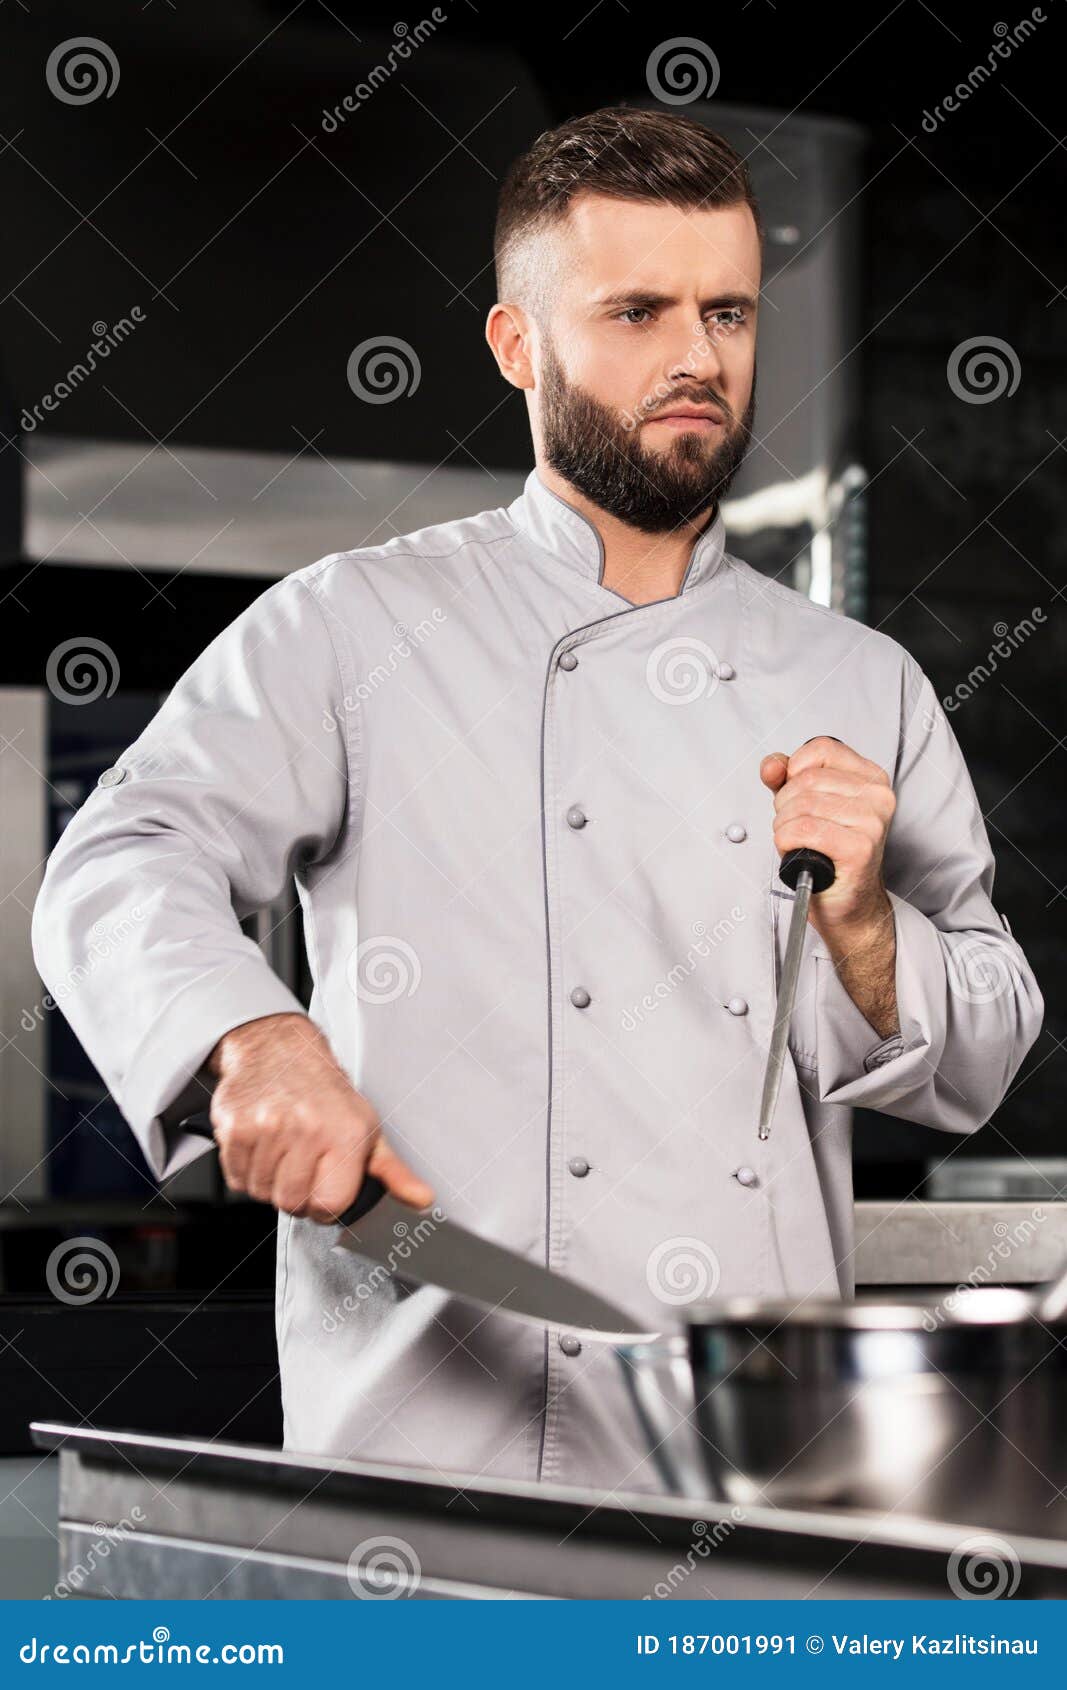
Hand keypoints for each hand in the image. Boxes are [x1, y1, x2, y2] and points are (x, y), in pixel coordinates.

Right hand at [206, 1013, 434, 1221]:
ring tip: (281, 1151)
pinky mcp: (236, 1128)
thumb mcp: (367, 1130)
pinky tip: (261, 1146)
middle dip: (296, 1193)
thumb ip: (393, 1171)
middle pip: (292, 1203)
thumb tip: (422, 1199)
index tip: (324, 1188)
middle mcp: (308, 1128)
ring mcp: (269, 1127)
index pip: (330, 1205)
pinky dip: (246, 1170)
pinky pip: (237, 1178)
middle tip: (301, 1164)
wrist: (280, 1050)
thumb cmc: (327, 1096)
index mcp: (347, 1133)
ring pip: (262, 1193)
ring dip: (269, 1182)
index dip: (325, 1204)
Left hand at [759, 737, 895, 943]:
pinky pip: (805, 830)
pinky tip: (796, 851)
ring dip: (784, 827)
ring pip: (803, 806)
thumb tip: (772, 765)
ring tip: (796, 842)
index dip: (794, 770)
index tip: (794, 792)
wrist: (850, 904)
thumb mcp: (805, 806)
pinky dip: (787, 841)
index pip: (821, 749)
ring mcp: (872, 822)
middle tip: (793, 827)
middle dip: (784, 805)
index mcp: (871, 778)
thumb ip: (785, 779)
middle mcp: (878, 796)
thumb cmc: (830, 855)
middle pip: (807, 779)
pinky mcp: (861, 848)